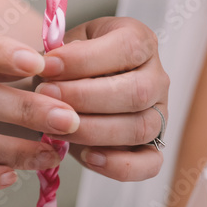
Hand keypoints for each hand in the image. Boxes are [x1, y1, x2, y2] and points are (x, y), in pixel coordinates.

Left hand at [36, 17, 168, 181]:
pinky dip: (120, 165)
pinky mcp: (153, 145)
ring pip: (141, 127)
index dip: (85, 60)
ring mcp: (159, 113)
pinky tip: (88, 157)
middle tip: (47, 98)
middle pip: (137, 92)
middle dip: (85, 98)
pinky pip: (150, 163)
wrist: (67, 89)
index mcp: (139, 41)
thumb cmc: (66, 67)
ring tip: (57, 128)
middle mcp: (157, 77)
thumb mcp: (61, 50)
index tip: (47, 67)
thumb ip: (56, 57)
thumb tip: (46, 68)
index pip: (127, 47)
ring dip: (94, 131)